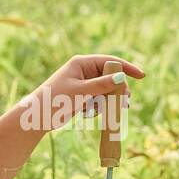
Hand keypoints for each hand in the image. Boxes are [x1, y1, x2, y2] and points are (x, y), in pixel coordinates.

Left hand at [24, 54, 145, 130]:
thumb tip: (121, 79)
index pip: (110, 61)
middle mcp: (83, 70)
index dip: (127, 68)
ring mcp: (82, 83)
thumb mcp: (80, 92)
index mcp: (81, 62)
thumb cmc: (55, 100)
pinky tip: (87, 114)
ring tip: (103, 111)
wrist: (37, 117)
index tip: (142, 76)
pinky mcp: (81, 96)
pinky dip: (97, 106)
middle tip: (125, 103)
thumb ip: (101, 85)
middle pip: (110, 77)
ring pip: (105, 90)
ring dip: (107, 101)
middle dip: (117, 90)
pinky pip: (97, 99)